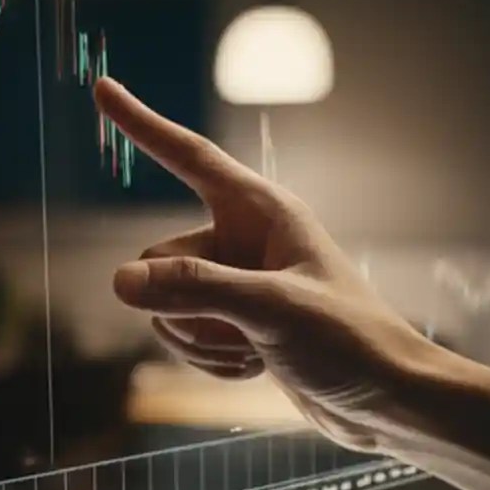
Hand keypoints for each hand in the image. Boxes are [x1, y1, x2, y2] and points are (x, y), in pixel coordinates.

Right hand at [93, 77, 437, 452]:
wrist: (386, 400)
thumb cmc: (349, 341)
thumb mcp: (271, 310)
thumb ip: (194, 290)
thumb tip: (119, 280)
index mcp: (261, 212)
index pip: (188, 156)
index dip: (142, 124)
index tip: (104, 88)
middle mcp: (241, 240)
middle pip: (156, 260)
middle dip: (182, 308)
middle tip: (239, 331)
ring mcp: (232, 282)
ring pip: (161, 304)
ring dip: (197, 341)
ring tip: (255, 352)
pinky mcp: (231, 322)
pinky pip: (179, 334)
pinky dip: (208, 360)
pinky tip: (254, 367)